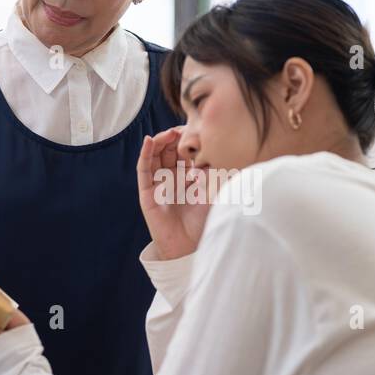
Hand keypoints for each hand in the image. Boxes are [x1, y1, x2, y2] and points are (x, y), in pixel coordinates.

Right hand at [137, 127, 210, 259]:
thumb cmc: (202, 222)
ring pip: (155, 155)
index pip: (183, 151)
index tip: (195, 128)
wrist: (188, 246)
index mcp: (186, 177)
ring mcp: (157, 184)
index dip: (187, 139)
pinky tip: (148, 141)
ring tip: (168, 133)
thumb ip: (220, 175)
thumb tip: (231, 153)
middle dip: (174, 138)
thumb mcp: (214, 193)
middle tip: (182, 128)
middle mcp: (170, 178)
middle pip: (168, 150)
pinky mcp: (146, 192)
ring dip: (160, 141)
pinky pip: (143, 170)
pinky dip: (144, 154)